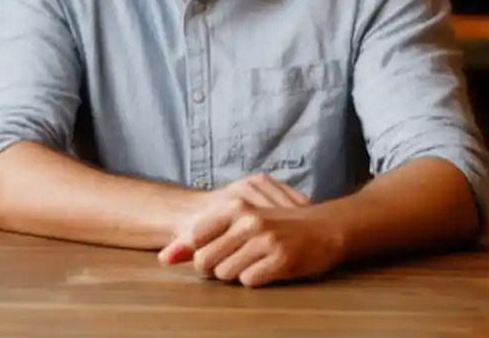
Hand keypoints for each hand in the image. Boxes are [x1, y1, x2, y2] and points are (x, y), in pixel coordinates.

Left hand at [161, 177, 342, 286]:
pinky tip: (269, 267)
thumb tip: (163, 258)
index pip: (194, 239)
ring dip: (238, 274)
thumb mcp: (236, 223)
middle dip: (218, 267)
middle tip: (241, 258)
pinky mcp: (281, 258)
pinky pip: (249, 281)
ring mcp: (264, 239)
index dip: (203, 252)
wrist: (325, 229)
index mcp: (234, 207)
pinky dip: (256, 279)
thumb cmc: (275, 227)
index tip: (220, 249)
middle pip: (205, 262)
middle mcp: (247, 220)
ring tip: (256, 260)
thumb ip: (196, 240)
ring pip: (225, 274)